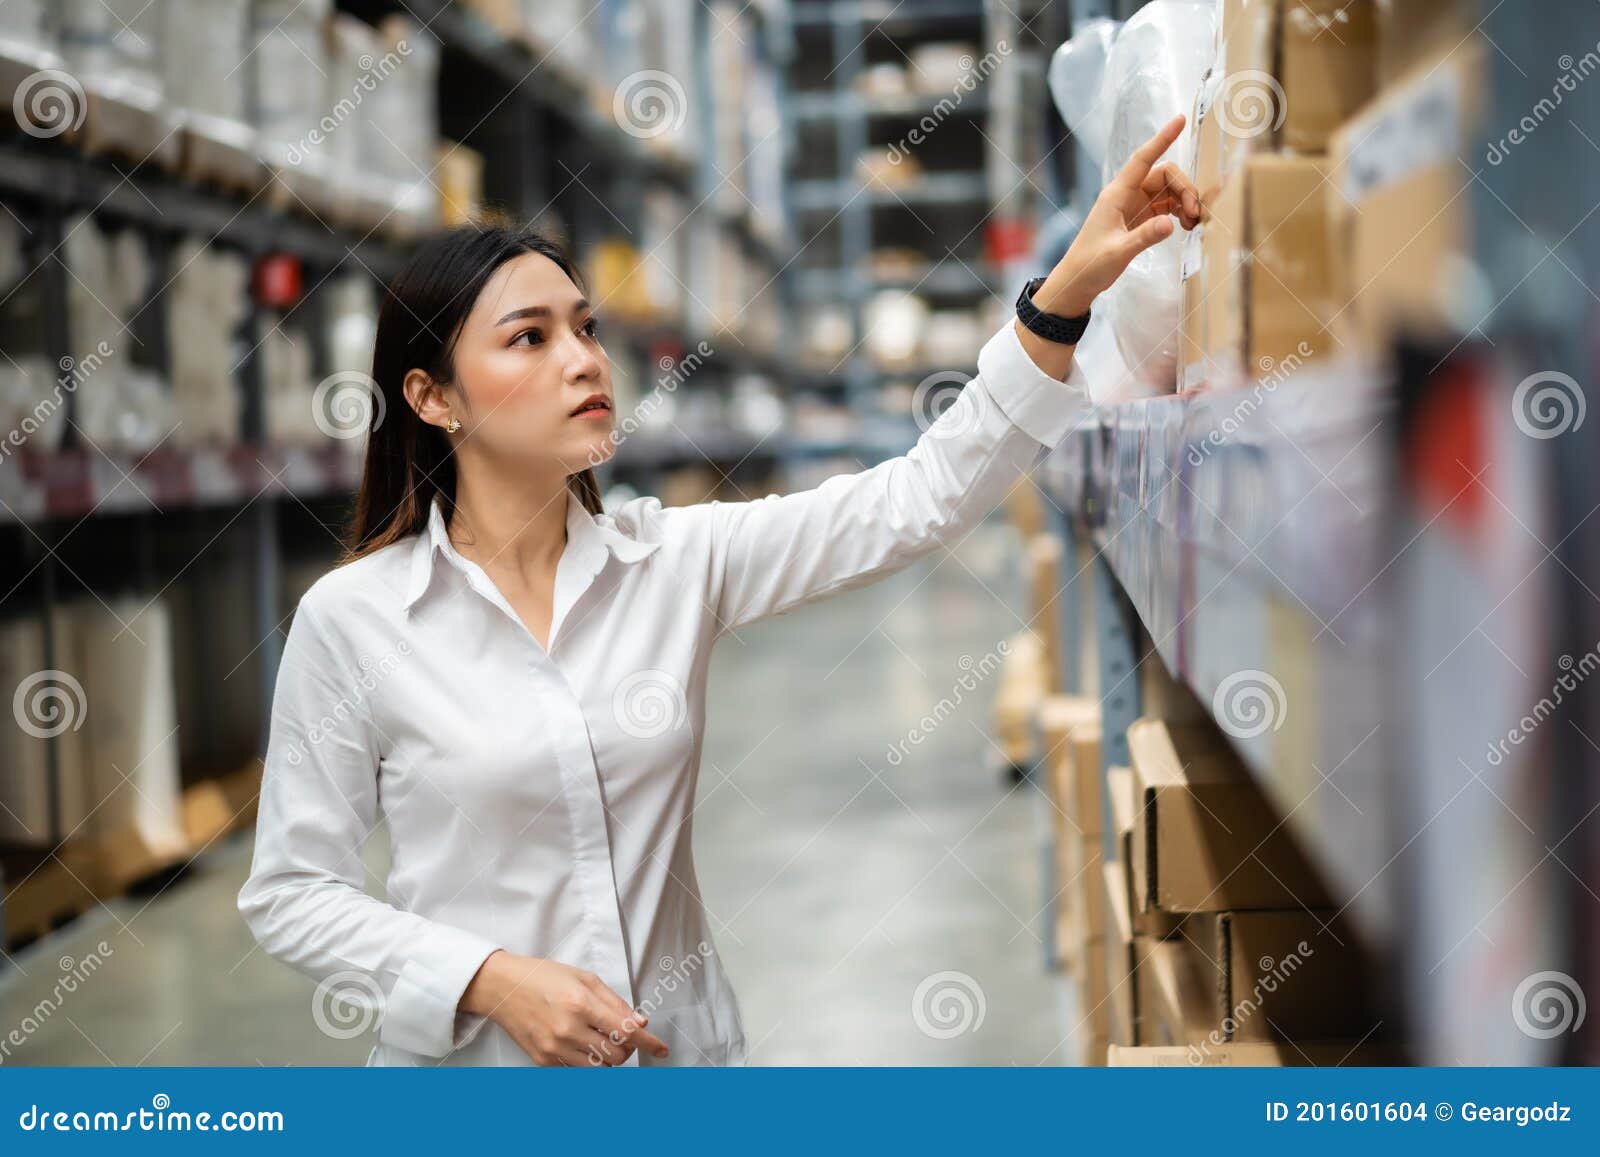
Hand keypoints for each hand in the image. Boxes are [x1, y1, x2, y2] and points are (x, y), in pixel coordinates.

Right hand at [461, 950, 669, 1065]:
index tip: (661, 1049)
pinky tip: (582, 1042)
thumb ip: (615, 1002)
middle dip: (628, 1048)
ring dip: (610, 1056)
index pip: (626, 1032)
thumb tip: (640, 1023)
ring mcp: (554, 1048)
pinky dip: (588, 1059)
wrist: (502, 987)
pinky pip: (578, 1069)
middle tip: (624, 1035)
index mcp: (581, 1004)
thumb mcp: (584, 978)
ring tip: (603, 1038)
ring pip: (599, 1067)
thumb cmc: (542, 977)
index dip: (649, 1043)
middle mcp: (568, 1030)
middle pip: (617, 1055)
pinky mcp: (544, 1060)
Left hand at [1033, 114, 1201, 317]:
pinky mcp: (1140, 219)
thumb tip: (1170, 223)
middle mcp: (1127, 194)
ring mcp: (1134, 206)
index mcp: (1117, 194)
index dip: (1162, 139)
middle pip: (1165, 176)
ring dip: (1184, 202)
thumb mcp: (1117, 252)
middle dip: (1184, 189)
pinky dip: (1179, 212)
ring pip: (1168, 191)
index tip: (1180, 120)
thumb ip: (1143, 237)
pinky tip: (1185, 227)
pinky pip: (1166, 207)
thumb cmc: (1090, 264)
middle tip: (1195, 214)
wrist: (1078, 281)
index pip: (1143, 159)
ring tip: (1193, 223)